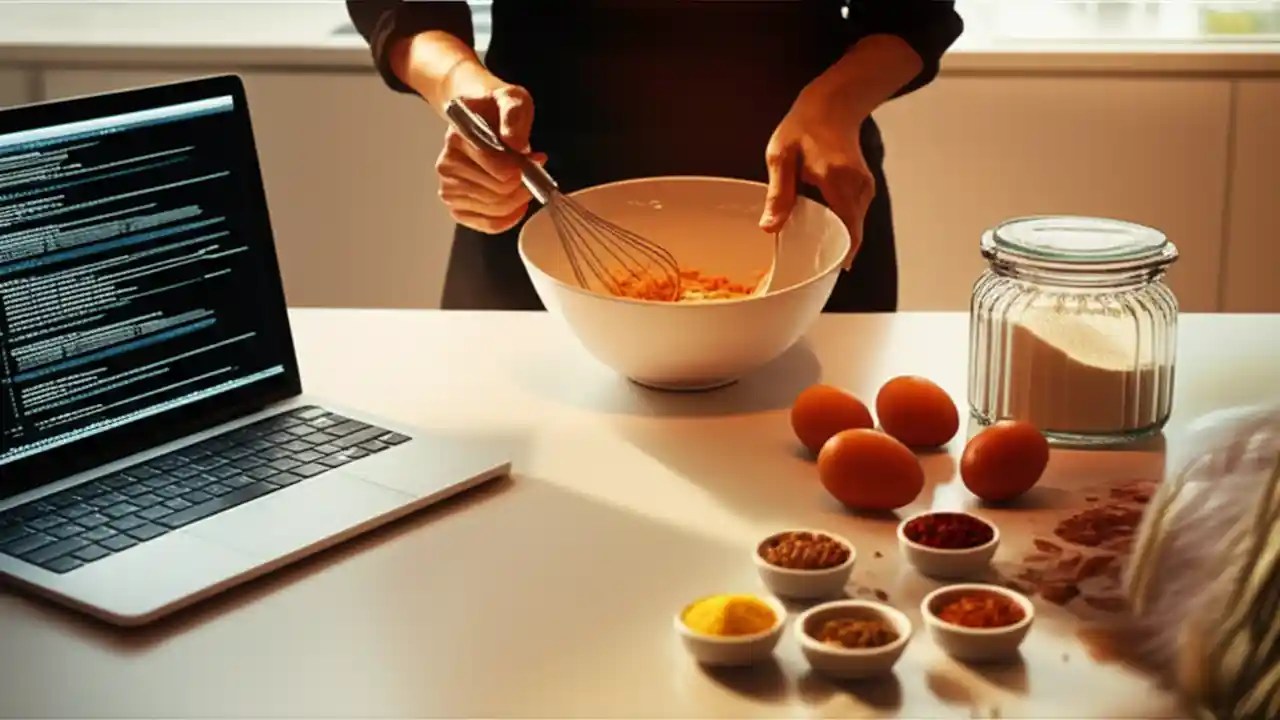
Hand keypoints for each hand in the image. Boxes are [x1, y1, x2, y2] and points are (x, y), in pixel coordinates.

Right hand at [435, 73, 545, 233]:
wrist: (476, 114)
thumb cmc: (495, 108)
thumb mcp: (510, 98)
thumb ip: (513, 116)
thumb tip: (514, 144)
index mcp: (457, 138)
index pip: (495, 167)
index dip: (521, 168)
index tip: (535, 159)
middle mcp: (447, 165)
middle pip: (497, 192)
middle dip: (523, 184)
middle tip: (531, 171)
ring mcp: (449, 187)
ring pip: (495, 209)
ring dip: (518, 199)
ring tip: (524, 182)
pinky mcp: (456, 204)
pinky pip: (486, 224)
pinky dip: (508, 218)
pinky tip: (518, 205)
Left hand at [759, 86, 874, 269]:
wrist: (832, 105)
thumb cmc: (804, 127)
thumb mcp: (781, 157)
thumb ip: (778, 194)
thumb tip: (769, 227)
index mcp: (838, 180)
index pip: (848, 230)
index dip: (840, 256)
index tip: (825, 274)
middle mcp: (858, 187)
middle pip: (851, 233)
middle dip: (832, 251)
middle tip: (808, 267)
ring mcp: (865, 187)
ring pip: (854, 226)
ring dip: (834, 237)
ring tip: (811, 248)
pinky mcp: (865, 188)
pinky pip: (854, 216)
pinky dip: (838, 225)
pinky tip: (819, 227)